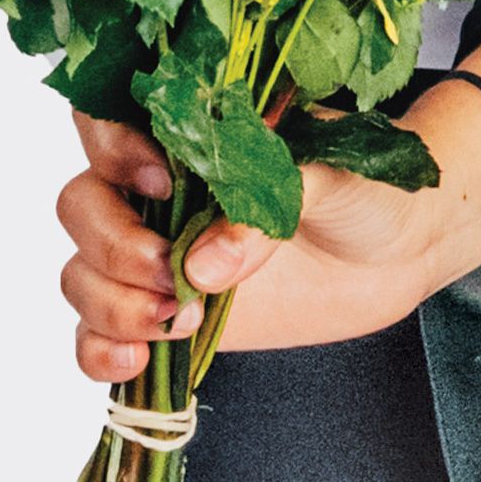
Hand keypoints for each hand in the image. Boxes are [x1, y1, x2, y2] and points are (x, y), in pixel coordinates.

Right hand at [56, 93, 480, 384]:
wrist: (398, 250)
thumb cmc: (367, 187)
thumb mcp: (335, 172)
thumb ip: (269, 204)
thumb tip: (202, 264)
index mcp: (190, 131)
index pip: (107, 121)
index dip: (113, 150)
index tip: (163, 183)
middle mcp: (157, 190)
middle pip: (82, 205)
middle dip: (113, 245)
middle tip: (171, 274)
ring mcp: (156, 254)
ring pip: (83, 272)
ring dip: (111, 303)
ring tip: (178, 320)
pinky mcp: (166, 313)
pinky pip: (98, 334)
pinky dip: (99, 349)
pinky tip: (133, 360)